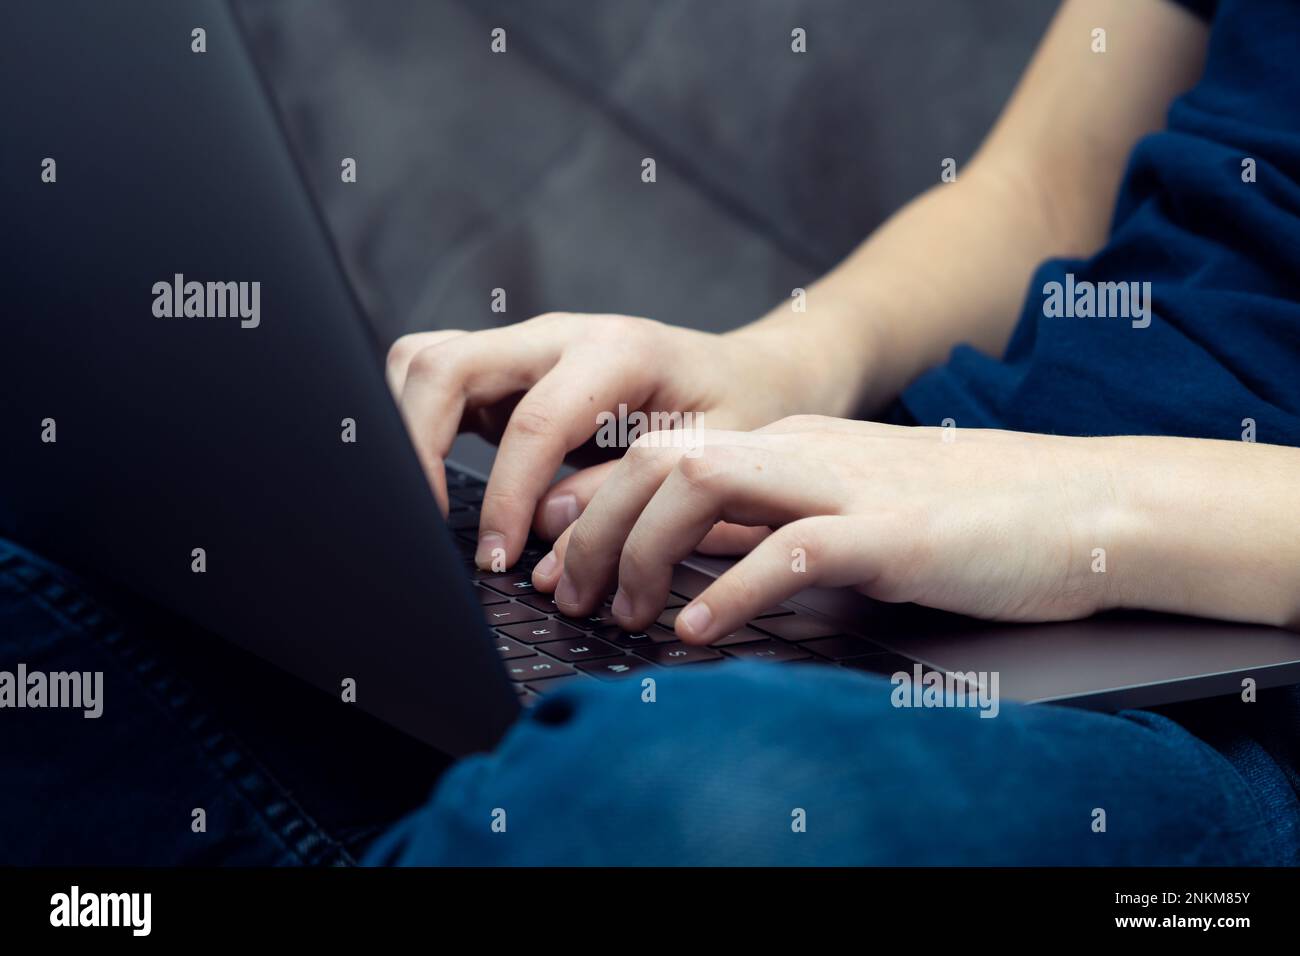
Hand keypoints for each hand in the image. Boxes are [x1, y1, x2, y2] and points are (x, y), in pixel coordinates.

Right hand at [385, 313, 846, 568]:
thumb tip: (545, 534)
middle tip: (429, 526)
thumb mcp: (711, 458)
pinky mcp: (511, 369)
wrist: (752, 374)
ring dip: (409, 429)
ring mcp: (528, 346)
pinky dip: (422, 424)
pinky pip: (439, 379)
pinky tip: (445, 478)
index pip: (530, 424)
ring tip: (428, 505)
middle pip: (443, 364)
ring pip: (424, 361)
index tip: (495, 560)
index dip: (502, 499)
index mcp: (616, 351)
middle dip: (417, 448)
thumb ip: (630, 493)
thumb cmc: (740, 414)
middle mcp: (559, 335)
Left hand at [531, 417, 1126, 642]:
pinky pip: (789, 548)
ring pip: (701, 482)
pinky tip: (695, 628)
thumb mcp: (846, 512)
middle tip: (565, 594)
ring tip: (621, 611)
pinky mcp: (893, 530)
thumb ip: (769, 526)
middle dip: (592, 528)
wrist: (1085, 504)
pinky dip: (729, 589)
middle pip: (658, 461)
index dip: (591, 506)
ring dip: (640, 549)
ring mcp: (847, 482)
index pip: (660, 453)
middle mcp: (804, 450)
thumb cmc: (967, 520)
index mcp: (789, 445)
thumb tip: (687, 562)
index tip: (551, 558)